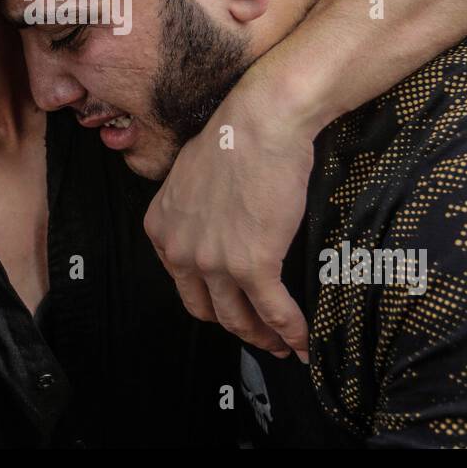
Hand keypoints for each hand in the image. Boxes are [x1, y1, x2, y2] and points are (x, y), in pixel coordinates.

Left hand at [144, 75, 311, 359]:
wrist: (260, 122)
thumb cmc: (235, 137)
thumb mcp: (192, 176)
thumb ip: (194, 211)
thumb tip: (216, 225)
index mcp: (162, 229)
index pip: (182, 283)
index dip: (211, 302)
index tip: (233, 308)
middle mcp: (180, 250)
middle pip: (207, 309)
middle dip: (236, 327)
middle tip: (260, 335)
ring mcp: (213, 261)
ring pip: (238, 318)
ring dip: (264, 338)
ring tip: (283, 345)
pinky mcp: (252, 264)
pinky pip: (273, 311)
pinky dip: (291, 332)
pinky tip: (304, 342)